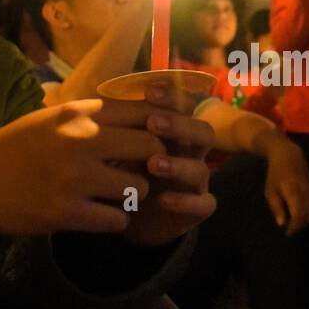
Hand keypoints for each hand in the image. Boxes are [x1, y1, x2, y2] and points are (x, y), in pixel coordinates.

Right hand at [0, 98, 164, 236]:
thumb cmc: (17, 147)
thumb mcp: (54, 118)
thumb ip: (95, 114)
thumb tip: (146, 112)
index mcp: (79, 113)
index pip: (143, 111)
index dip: (159, 127)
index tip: (156, 142)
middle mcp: (80, 139)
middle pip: (152, 146)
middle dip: (154, 163)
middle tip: (142, 172)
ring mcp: (73, 177)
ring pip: (138, 187)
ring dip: (134, 196)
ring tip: (119, 197)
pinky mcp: (64, 212)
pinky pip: (116, 220)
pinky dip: (115, 221)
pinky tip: (102, 216)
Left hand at [122, 81, 217, 245]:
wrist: (116, 216)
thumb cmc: (115, 173)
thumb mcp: (111, 147)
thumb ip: (114, 123)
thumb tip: (104, 92)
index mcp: (172, 132)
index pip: (183, 107)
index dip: (172, 97)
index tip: (149, 92)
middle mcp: (189, 153)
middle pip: (202, 132)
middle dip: (181, 126)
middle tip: (152, 123)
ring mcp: (194, 182)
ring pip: (201, 169)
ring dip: (179, 165)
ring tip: (153, 164)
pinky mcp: (196, 210)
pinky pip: (204, 204)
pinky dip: (186, 202)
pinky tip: (164, 200)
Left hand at [262, 138, 308, 235]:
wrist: (288, 156)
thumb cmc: (275, 175)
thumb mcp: (270, 191)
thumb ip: (276, 208)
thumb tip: (282, 224)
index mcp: (293, 191)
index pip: (299, 215)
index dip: (295, 227)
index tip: (288, 233)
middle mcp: (306, 190)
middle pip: (308, 215)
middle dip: (300, 225)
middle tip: (291, 230)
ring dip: (306, 221)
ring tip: (296, 223)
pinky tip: (302, 215)